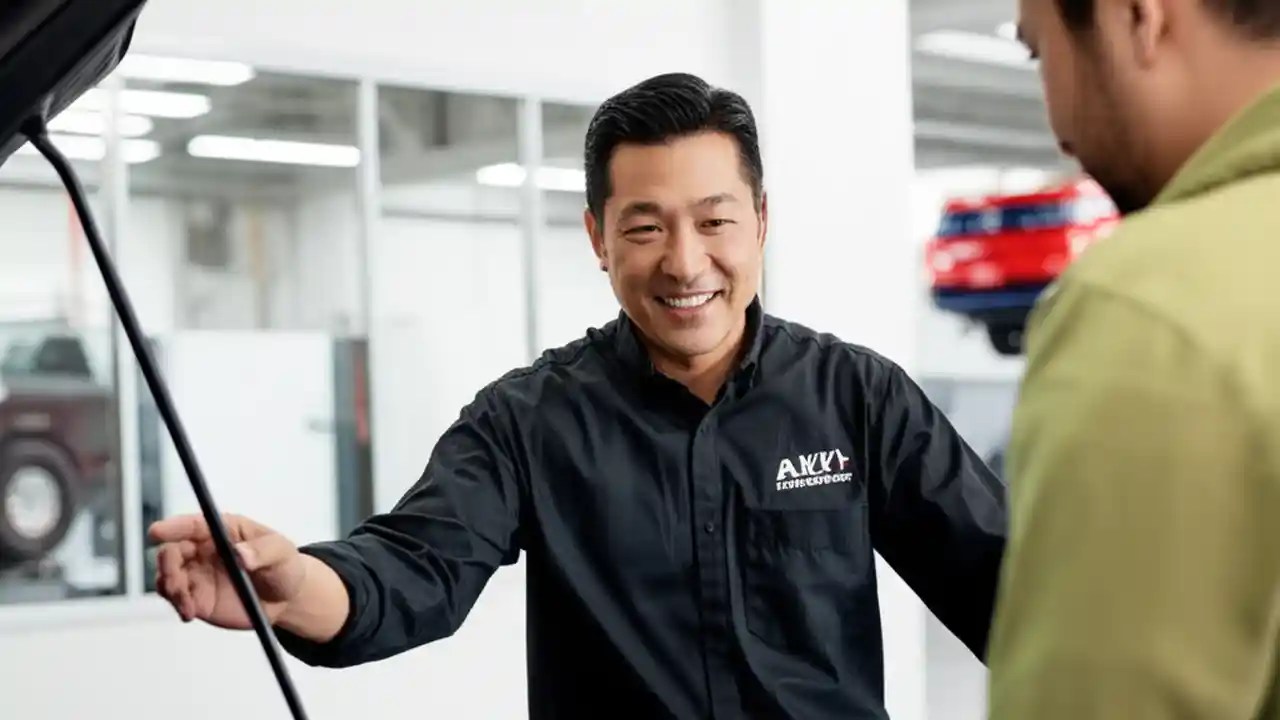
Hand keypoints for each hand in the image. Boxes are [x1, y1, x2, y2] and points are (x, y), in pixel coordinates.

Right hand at [149, 513, 306, 629]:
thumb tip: (242, 554)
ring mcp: (198, 574)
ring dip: (169, 587)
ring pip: (167, 576)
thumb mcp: (281, 553)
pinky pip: (176, 599)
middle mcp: (204, 550)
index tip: (156, 532)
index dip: (172, 527)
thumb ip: (263, 551)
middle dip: (167, 564)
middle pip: (172, 551)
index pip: (192, 524)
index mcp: (223, 530)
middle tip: (175, 581)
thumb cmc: (284, 566)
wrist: (286, 599)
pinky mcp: (198, 598)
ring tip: (186, 603)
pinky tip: (188, 613)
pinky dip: (177, 605)